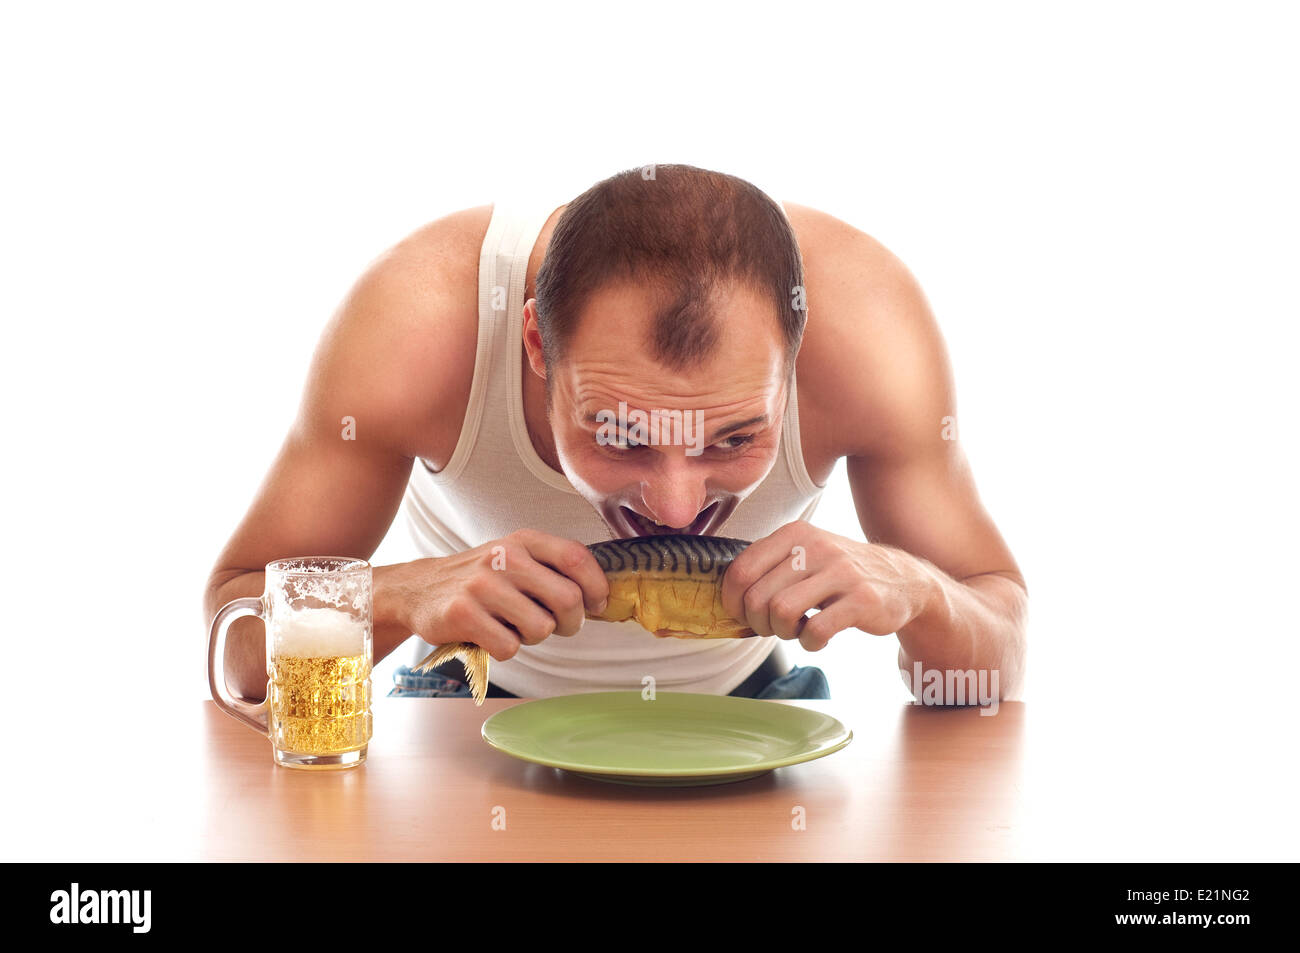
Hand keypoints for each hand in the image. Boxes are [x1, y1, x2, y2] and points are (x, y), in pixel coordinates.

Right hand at [396, 529, 609, 660]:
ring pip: (541, 628)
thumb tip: (601, 598)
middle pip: (568, 599)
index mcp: (524, 541)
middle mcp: (505, 557)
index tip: (596, 605)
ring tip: (514, 626)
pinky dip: (505, 649)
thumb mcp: (516, 558)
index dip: (597, 586)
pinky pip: (509, 647)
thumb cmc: (481, 579)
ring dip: (534, 637)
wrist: (418, 589)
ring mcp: (482, 585)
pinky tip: (490, 635)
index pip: (576, 558)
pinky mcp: (462, 613)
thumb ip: (554, 569)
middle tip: (557, 627)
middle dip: (571, 623)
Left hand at [719, 522, 933, 651]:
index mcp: (794, 534)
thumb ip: (767, 567)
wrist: (902, 580)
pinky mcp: (862, 600)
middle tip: (774, 626)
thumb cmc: (838, 573)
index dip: (733, 602)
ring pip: (782, 612)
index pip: (741, 571)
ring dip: (782, 633)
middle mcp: (816, 547)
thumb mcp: (804, 555)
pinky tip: (817, 638)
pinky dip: (810, 643)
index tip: (743, 614)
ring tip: (796, 630)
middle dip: (758, 622)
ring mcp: (841, 572)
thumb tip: (727, 599)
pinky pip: (816, 631)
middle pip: (758, 597)